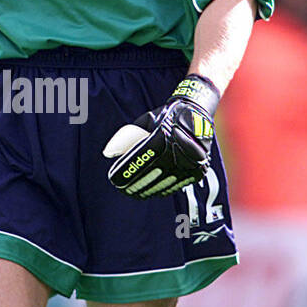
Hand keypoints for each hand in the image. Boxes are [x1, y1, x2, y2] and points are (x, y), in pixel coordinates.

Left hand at [103, 75, 219, 197]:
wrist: (198, 114)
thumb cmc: (167, 116)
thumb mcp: (145, 122)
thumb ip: (126, 137)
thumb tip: (108, 153)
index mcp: (162, 136)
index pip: (140, 160)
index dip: (127, 172)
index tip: (116, 179)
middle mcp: (177, 150)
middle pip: (151, 175)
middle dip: (136, 185)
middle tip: (125, 190)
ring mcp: (188, 161)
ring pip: (164, 183)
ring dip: (149, 190)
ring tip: (137, 192)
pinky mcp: (196, 170)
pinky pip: (177, 184)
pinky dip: (164, 189)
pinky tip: (154, 190)